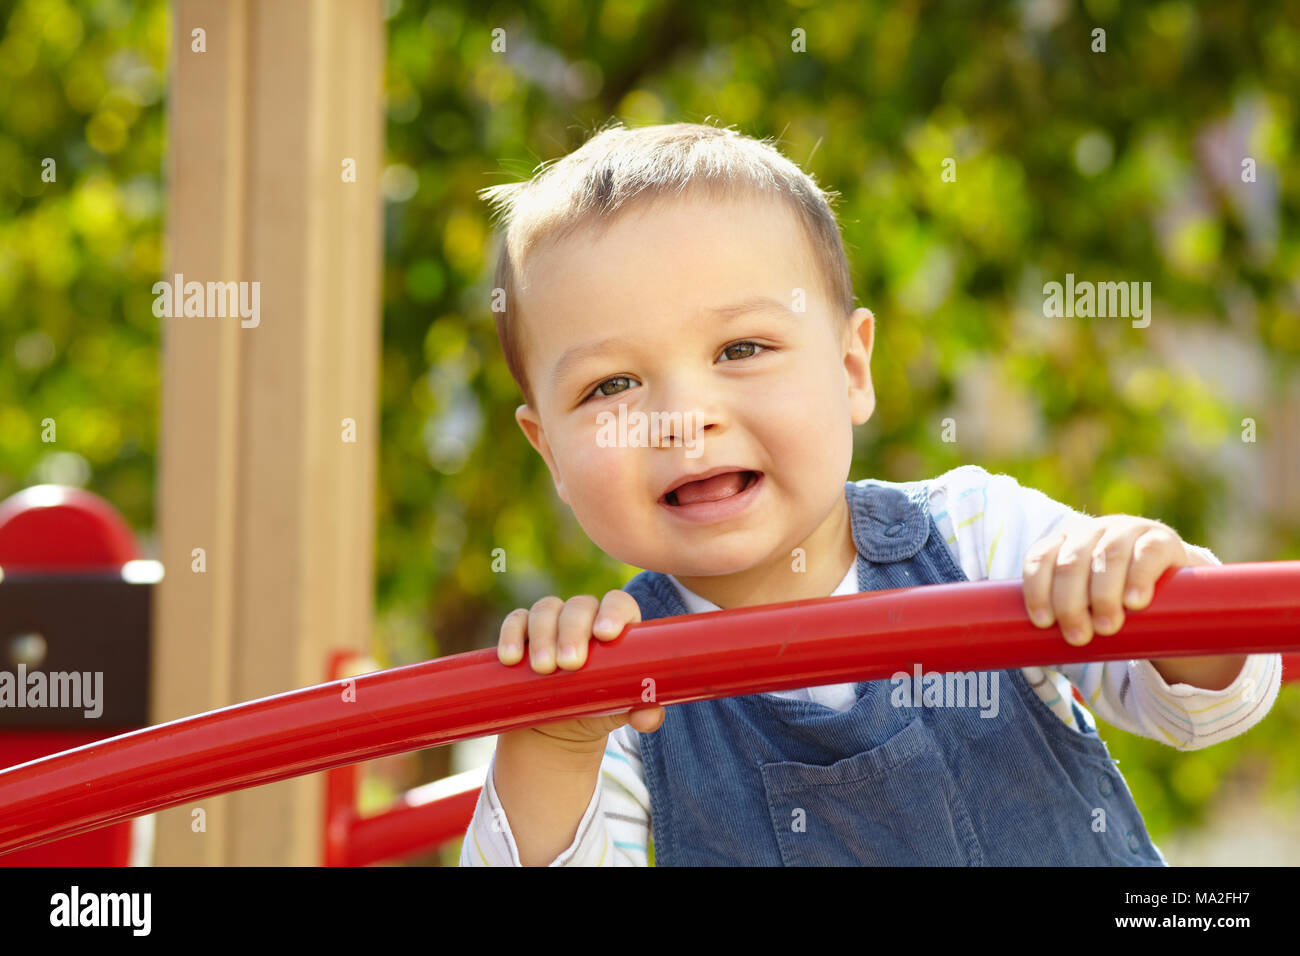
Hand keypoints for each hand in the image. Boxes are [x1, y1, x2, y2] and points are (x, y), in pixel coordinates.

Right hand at [497, 591, 665, 752]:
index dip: (613, 612)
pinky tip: (511, 658)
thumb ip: (644, 712)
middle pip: (580, 607)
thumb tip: (648, 716)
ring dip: (542, 636)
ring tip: (543, 669)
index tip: (605, 634)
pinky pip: (516, 621)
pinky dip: (511, 635)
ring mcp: (552, 621)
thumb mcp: (622, 710)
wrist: (560, 724)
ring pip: (546, 610)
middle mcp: (585, 617)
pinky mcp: (522, 633)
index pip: (618, 603)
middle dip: (573, 632)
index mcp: (616, 626)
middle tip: (570, 664)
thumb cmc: (599, 707)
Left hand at [1022, 514, 1205, 646]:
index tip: (1044, 623)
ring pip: (1107, 556)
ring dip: (1102, 594)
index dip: (1037, 589)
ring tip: (1106, 627)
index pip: (1040, 558)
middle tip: (1078, 637)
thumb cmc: (1113, 602)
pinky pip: (1146, 553)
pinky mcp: (1161, 539)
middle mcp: (1091, 531)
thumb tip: (1024, 655)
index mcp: (1063, 542)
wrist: (1173, 593)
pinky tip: (1134, 602)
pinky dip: (1138, 578)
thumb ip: (1060, 618)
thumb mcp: (1084, 605)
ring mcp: (1126, 531)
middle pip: (1071, 562)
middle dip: (1070, 602)